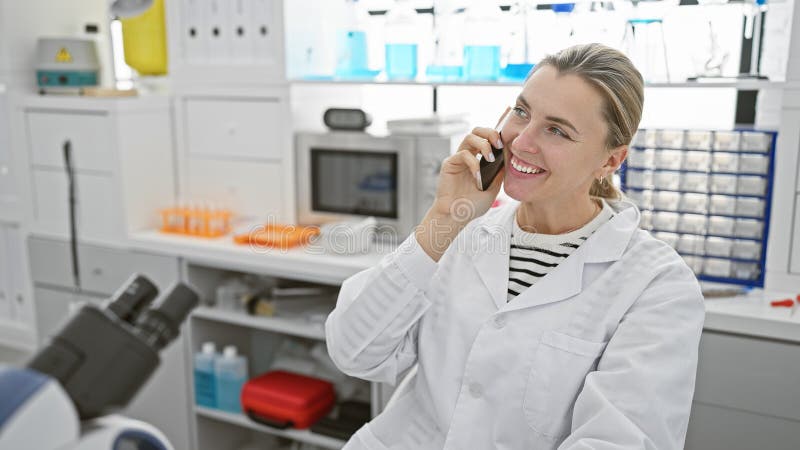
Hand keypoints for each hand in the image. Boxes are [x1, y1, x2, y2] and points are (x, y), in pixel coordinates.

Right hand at [415, 109, 509, 260]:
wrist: (457, 217)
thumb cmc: (473, 204)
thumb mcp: (494, 186)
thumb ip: (500, 170)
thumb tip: (511, 154)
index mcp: (480, 158)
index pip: (490, 136)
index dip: (499, 122)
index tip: (509, 110)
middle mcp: (469, 154)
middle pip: (478, 130)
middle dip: (490, 132)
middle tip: (499, 144)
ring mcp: (458, 158)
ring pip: (470, 137)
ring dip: (483, 144)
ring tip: (490, 158)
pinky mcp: (449, 164)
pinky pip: (463, 154)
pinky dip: (473, 164)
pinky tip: (477, 177)